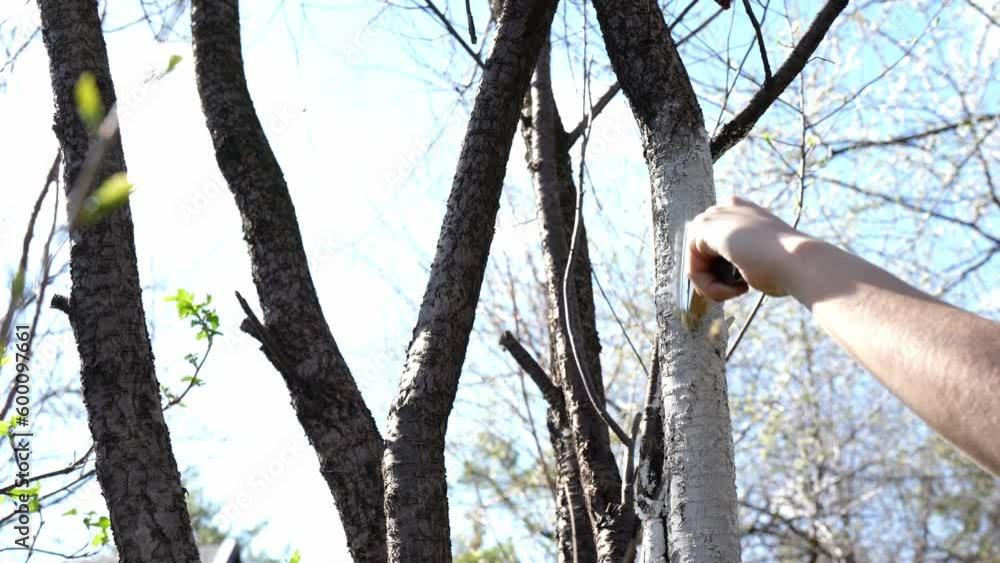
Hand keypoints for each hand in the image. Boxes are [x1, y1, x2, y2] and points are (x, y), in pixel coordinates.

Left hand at [687, 196, 808, 299]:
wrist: (799, 261)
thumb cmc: (788, 266)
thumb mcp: (761, 258)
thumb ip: (738, 258)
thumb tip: (720, 273)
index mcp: (743, 210)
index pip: (715, 248)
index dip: (722, 274)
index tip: (742, 286)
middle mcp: (726, 207)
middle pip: (702, 255)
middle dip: (714, 279)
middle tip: (736, 291)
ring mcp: (714, 215)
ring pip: (696, 264)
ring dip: (713, 287)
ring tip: (737, 291)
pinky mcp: (704, 228)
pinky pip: (692, 269)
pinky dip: (709, 287)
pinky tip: (735, 289)